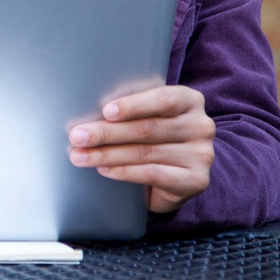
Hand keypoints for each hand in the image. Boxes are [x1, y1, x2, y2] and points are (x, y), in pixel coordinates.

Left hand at [67, 85, 214, 213]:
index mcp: (190, 100)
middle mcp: (200, 125)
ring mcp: (202, 154)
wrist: (176, 177)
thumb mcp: (147, 116)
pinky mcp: (197, 180)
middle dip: (107, 133)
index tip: (106, 111)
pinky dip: (124, 172)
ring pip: (145, 152)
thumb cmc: (154, 137)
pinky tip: (103, 170)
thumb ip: (130, 108)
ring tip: (80, 156)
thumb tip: (85, 109)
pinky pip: (153, 174)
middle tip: (77, 137)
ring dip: (107, 155)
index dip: (134, 105)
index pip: (163, 99)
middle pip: (148, 128)